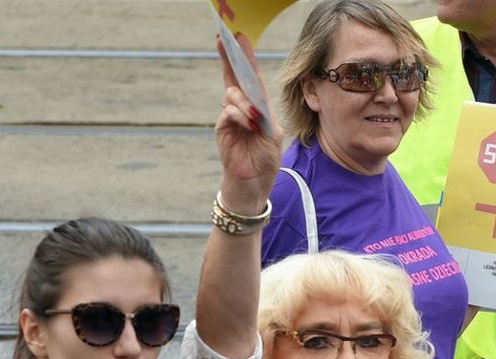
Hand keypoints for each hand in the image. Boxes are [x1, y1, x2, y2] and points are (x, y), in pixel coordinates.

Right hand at [214, 33, 283, 214]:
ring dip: (244, 102)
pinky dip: (239, 116)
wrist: (254, 184)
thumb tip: (252, 103)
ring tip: (254, 118)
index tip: (239, 38)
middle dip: (231, 58)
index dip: (244, 59)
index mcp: (256, 107)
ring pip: (232, 95)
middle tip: (226, 41)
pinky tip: (248, 124)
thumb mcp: (273, 134)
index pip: (250, 78)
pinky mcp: (222, 129)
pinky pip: (228, 112)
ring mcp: (230, 118)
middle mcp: (242, 108)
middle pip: (235, 78)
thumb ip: (264, 115)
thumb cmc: (265, 160)